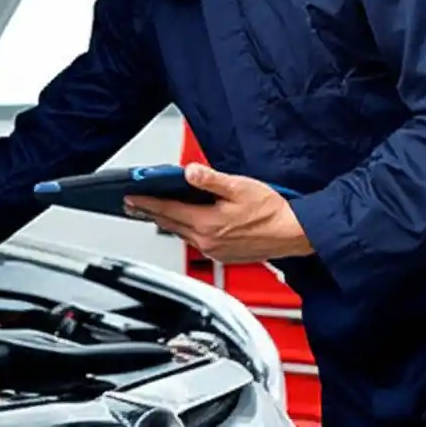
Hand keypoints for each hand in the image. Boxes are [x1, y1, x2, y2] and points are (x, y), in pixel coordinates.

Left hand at [125, 163, 313, 262]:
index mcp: (208, 223)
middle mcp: (207, 241)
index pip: (167, 210)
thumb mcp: (240, 187)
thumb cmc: (272, 211)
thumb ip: (211, 179)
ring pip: (181, 233)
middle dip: (150, 212)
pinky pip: (195, 241)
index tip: (130, 196)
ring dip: (166, 221)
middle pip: (169, 224)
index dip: (146, 201)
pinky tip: (184, 222)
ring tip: (153, 210)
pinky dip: (184, 229)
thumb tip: (188, 172)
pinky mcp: (223, 255)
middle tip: (133, 203)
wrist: (295, 233)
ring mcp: (214, 251)